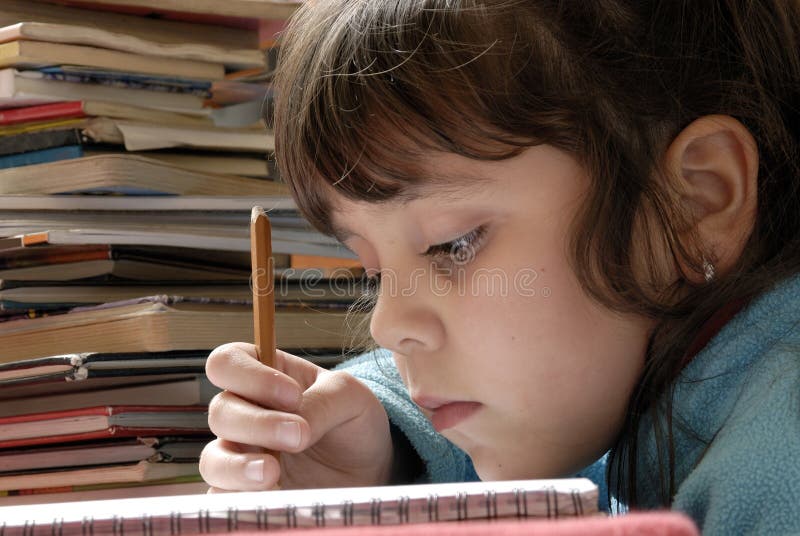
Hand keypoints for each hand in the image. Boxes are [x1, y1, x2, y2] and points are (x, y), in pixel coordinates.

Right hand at [199, 343, 392, 490]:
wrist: (368, 470)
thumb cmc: (354, 422)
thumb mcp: (350, 397)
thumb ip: (322, 402)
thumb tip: (293, 425)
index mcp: (265, 376)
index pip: (227, 362)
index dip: (249, 376)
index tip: (292, 396)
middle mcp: (246, 413)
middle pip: (219, 411)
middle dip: (257, 424)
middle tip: (298, 436)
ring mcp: (241, 454)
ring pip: (212, 459)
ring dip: (238, 467)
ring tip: (273, 474)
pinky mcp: (244, 492)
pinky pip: (221, 498)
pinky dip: (238, 499)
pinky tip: (271, 496)